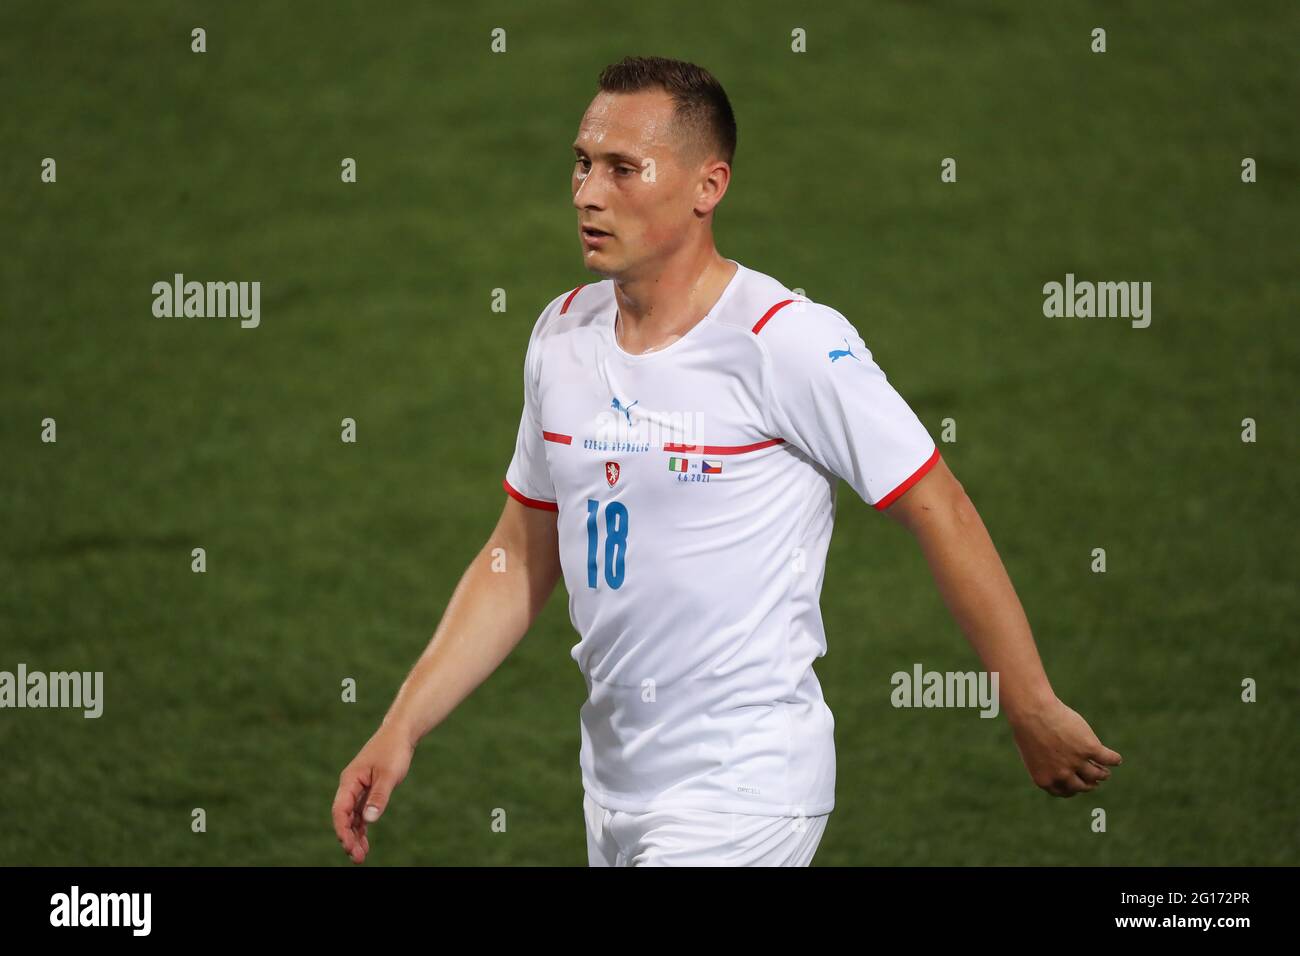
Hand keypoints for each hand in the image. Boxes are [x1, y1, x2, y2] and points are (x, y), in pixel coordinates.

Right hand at [332, 725, 415, 863]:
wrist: (400, 734)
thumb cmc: (393, 751)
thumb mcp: (388, 775)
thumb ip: (379, 797)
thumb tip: (369, 820)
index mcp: (350, 781)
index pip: (340, 810)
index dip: (342, 829)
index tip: (348, 846)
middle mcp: (350, 786)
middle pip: (344, 816)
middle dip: (348, 837)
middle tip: (357, 857)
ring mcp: (358, 789)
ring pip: (351, 817)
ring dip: (355, 835)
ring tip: (360, 856)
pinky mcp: (367, 790)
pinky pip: (360, 813)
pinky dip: (361, 827)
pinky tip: (364, 842)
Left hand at [1009, 696, 1121, 796]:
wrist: (1032, 711)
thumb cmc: (1027, 727)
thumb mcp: (1032, 751)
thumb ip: (1045, 763)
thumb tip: (1058, 766)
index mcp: (1045, 780)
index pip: (1065, 792)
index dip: (1074, 788)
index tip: (1080, 784)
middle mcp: (1062, 775)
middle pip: (1083, 786)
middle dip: (1090, 784)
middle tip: (1095, 779)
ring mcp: (1077, 762)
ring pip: (1098, 775)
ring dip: (1103, 774)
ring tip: (1105, 770)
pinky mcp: (1090, 748)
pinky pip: (1108, 759)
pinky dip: (1114, 760)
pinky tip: (1116, 759)